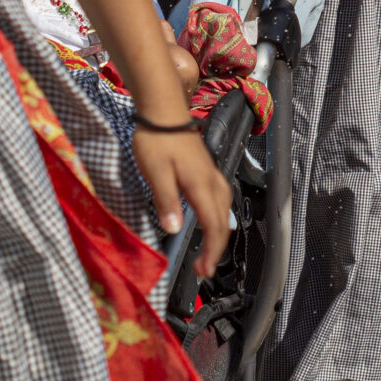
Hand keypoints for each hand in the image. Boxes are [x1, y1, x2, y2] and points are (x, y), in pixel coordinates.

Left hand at [131, 127, 232, 276]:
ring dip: (218, 232)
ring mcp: (211, 173)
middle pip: (223, 220)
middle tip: (203, 268)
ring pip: (225, 209)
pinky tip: (208, 218)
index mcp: (201, 185)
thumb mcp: (155, 173)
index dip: (211, 251)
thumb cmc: (156, 140)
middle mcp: (212, 181)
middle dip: (216, 247)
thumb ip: (166, 201)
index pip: (213, 225)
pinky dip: (218, 216)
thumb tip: (174, 230)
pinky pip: (220, 198)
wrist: (163, 110)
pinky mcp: (206, 168)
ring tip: (208, 249)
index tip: (203, 270)